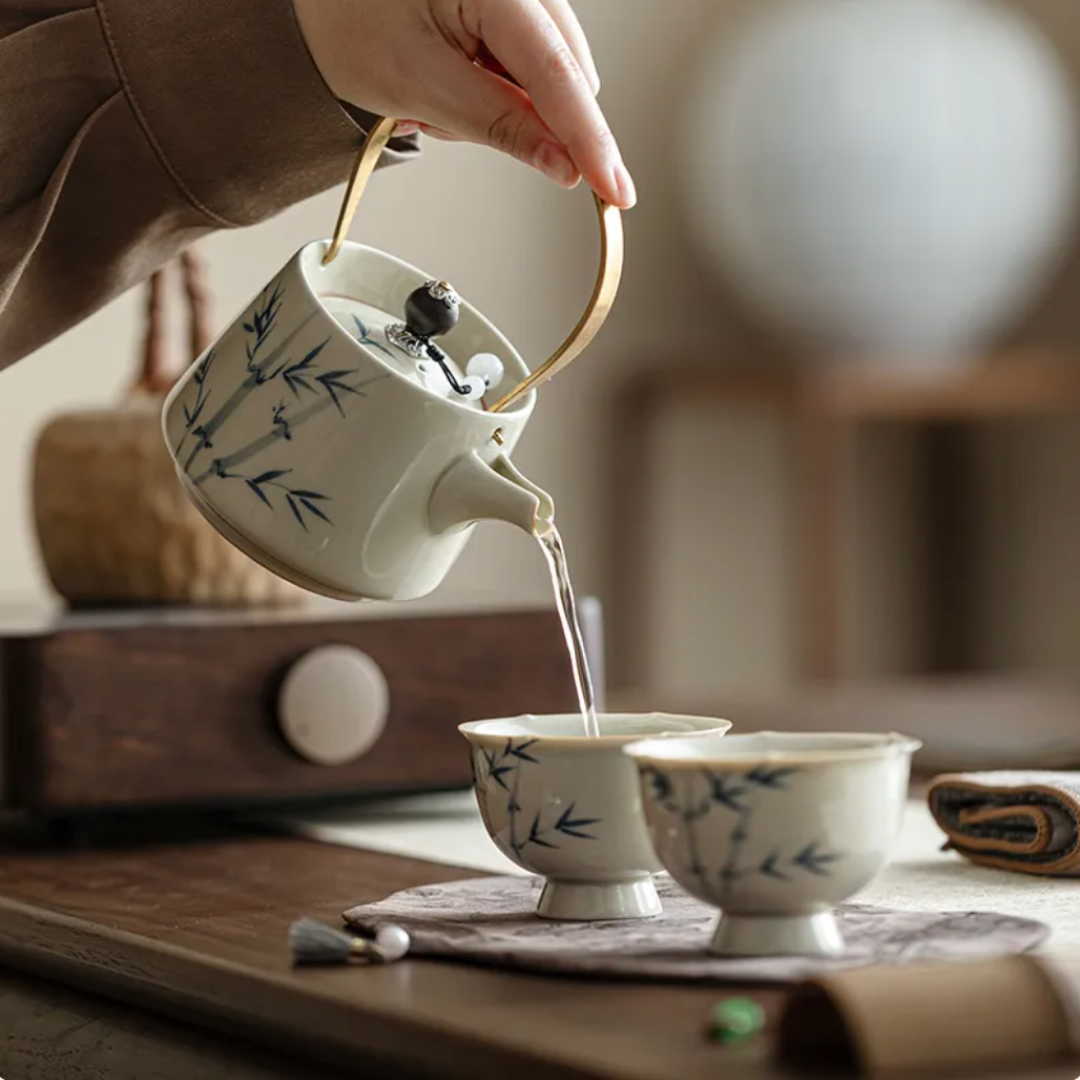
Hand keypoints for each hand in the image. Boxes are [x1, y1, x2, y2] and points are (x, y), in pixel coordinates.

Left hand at [292, 0, 635, 207]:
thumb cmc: (353, 22)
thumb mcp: (419, 84)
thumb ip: (498, 126)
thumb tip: (562, 166)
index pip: (557, 75)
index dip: (589, 141)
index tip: (616, 191)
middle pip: (562, 77)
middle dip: (523, 117)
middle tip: (448, 115)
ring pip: (549, 77)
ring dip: (506, 104)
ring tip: (442, 91)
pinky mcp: (517, 6)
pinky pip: (530, 65)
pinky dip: (498, 87)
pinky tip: (457, 76)